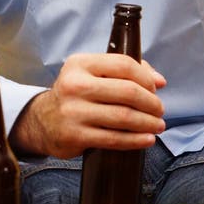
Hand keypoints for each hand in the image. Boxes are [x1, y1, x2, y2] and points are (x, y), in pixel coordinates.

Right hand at [9, 53, 165, 159]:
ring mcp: (74, 111)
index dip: (146, 78)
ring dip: (147, 123)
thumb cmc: (77, 95)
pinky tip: (147, 139)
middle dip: (151, 103)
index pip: (124, 65)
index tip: (155, 89)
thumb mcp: (93, 74)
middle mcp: (75, 85)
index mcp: (80, 64)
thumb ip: (126, 71)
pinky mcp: (75, 136)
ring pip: (124, 117)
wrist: (43, 121)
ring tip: (158, 125)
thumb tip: (159, 81)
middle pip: (127, 91)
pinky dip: (136, 140)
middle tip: (160, 110)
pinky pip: (114, 139)